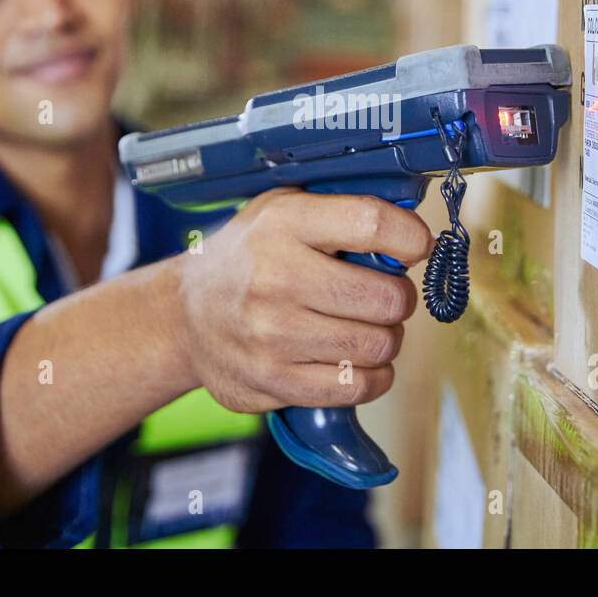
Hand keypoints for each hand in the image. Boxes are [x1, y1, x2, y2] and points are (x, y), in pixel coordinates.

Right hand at [170, 188, 434, 413]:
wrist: (182, 316)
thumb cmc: (247, 258)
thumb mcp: (282, 210)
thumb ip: (341, 210)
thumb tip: (412, 225)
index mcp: (282, 224)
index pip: (372, 224)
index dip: (410, 238)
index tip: (414, 247)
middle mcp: (274, 277)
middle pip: (386, 297)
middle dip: (399, 299)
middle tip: (384, 296)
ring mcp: (271, 335)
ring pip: (377, 345)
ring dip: (386, 339)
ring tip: (366, 327)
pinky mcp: (273, 380)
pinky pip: (355, 386)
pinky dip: (373, 376)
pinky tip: (359, 360)